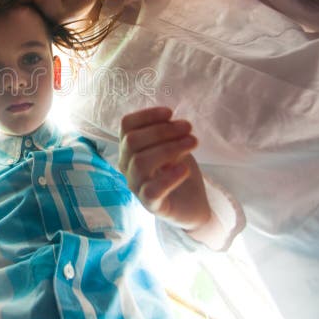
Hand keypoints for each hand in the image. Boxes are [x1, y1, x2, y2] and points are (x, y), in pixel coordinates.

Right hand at [119, 107, 210, 230]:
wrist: (192, 205)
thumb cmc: (178, 172)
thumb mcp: (174, 148)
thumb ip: (170, 136)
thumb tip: (175, 124)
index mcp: (130, 149)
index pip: (126, 126)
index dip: (146, 115)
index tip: (170, 112)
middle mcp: (127, 167)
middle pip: (132, 141)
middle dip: (162, 130)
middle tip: (188, 127)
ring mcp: (137, 186)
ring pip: (140, 162)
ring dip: (169, 148)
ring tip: (192, 142)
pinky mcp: (151, 205)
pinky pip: (152, 190)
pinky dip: (169, 177)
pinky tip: (185, 169)